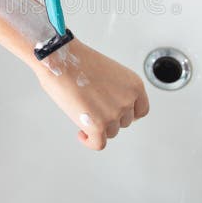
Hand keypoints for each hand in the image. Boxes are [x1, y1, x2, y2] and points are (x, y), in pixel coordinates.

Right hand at [34, 39, 149, 149]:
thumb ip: (115, 90)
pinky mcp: (98, 126)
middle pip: (124, 122)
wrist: (61, 59)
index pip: (140, 110)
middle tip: (94, 110)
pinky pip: (98, 143)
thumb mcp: (109, 72)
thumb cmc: (78, 60)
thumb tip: (107, 105)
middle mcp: (128, 100)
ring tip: (84, 116)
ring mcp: (114, 114)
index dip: (128, 114)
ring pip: (110, 132)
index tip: (117, 113)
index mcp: (134, 85)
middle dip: (109, 118)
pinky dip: (90, 141)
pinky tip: (82, 133)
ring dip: (98, 127)